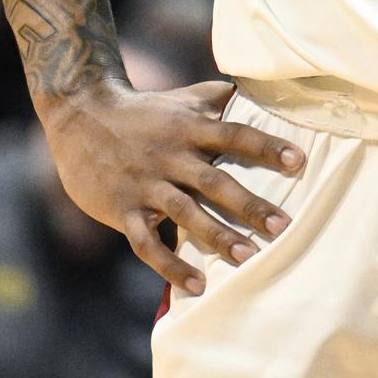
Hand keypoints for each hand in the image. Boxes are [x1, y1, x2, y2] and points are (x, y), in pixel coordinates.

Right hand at [40, 77, 302, 294]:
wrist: (80, 115)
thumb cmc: (144, 111)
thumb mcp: (183, 98)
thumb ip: (220, 100)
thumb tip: (264, 90)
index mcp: (189, 128)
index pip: (234, 134)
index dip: (265, 146)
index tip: (298, 161)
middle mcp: (170, 155)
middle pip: (214, 181)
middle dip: (249, 204)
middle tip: (283, 226)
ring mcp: (145, 184)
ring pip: (184, 213)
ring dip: (217, 236)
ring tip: (248, 259)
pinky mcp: (123, 209)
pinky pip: (147, 244)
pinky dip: (170, 266)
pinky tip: (197, 286)